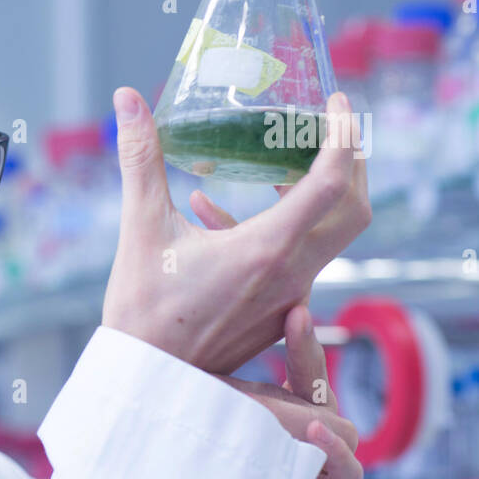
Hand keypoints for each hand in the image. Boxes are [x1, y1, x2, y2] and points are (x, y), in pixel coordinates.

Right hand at [101, 88, 370, 374]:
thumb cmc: (142, 310)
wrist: (145, 378)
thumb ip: (139, 158)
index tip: (336, 103)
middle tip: (329, 127)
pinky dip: (279, 227)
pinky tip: (217, 214)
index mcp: (266, 250)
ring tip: (281, 164)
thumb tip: (126, 100)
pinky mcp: (275, 316)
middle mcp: (290, 276)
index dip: (342, 134)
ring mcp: (288, 300)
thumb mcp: (140, 227)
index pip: (331, 182)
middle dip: (351, 162)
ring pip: (329, 237)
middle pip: (352, 210)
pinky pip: (297, 261)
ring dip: (319, 195)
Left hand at [215, 305, 363, 478]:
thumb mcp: (210, 455)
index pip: (300, 372)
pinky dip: (332, 448)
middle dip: (305, 350)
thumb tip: (145, 373)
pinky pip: (345, 466)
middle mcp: (314, 439)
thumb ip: (201, 420)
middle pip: (313, 389)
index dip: (298, 339)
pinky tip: (316, 428)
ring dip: (309, 399)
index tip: (291, 306)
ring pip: (330, 421)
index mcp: (286, 423)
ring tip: (293, 364)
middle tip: (295, 313)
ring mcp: (329, 468)